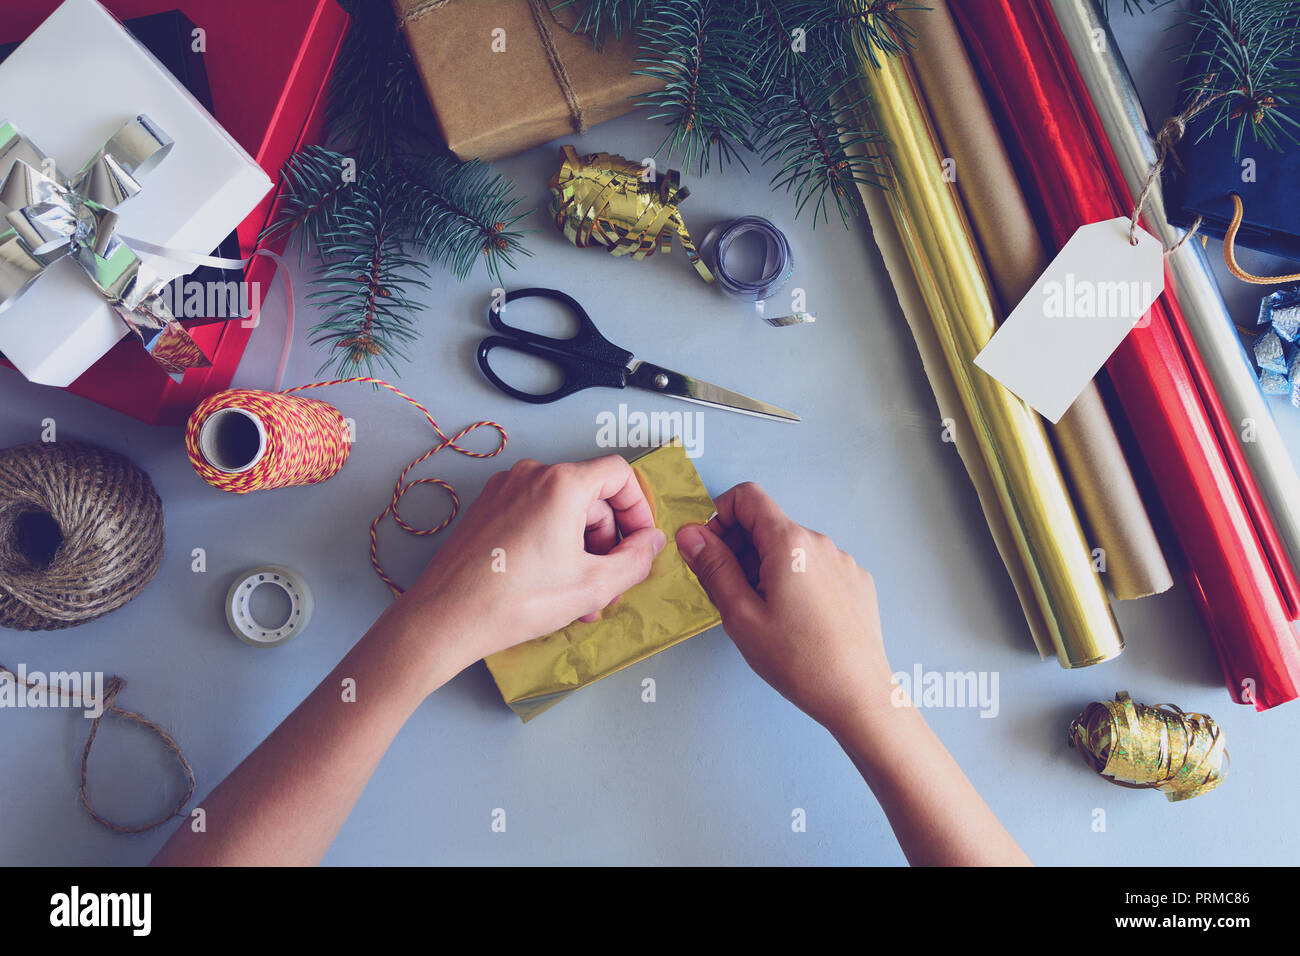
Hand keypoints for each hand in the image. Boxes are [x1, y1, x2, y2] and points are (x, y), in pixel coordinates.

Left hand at [391, 455, 665, 675]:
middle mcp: (531, 475)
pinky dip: (552, 544)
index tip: (640, 543)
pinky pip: (534, 516)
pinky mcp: (487, 508)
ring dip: (580, 549)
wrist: (447, 618)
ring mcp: (504, 489)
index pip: (619, 475)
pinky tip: (551, 585)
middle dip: (606, 541)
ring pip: (562, 511)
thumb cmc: (516, 600)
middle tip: (609, 584)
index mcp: (562, 483)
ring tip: (580, 597)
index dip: (639, 509)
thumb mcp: (593, 586)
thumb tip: (651, 543)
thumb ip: (635, 560)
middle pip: (591, 497)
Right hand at [675, 482, 891, 732]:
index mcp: (789, 542)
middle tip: (730, 593)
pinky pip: (816, 568)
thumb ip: (713, 567)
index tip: (710, 550)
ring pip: (792, 549)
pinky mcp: (857, 582)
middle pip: (768, 525)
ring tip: (765, 615)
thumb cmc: (797, 660)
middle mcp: (820, 542)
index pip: (747, 496)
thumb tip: (690, 533)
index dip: (719, 516)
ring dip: (768, 568)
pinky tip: (797, 621)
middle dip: (741, 548)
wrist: (857, 695)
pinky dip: (797, 581)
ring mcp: (843, 562)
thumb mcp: (740, 614)